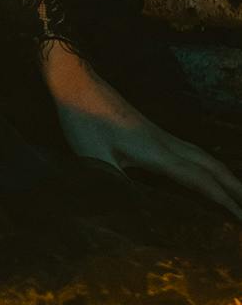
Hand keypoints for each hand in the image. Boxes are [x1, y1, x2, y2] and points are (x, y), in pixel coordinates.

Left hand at [48, 55, 241, 224]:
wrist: (78, 85)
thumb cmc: (83, 122)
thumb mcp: (93, 159)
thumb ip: (114, 185)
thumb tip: (130, 212)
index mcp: (158, 153)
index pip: (201, 181)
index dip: (224, 201)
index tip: (241, 219)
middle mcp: (168, 143)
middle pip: (213, 168)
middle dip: (236, 190)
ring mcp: (163, 136)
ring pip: (206, 158)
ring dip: (226, 177)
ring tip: (240, 195)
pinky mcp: (154, 132)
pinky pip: (194, 153)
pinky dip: (210, 167)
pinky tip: (207, 173)